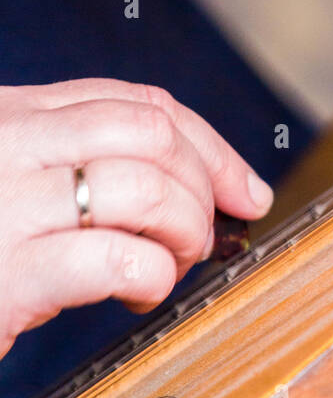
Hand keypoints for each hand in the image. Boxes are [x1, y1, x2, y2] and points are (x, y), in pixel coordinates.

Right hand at [0, 79, 273, 358]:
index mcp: (9, 115)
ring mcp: (1, 204)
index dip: (208, 145)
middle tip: (207, 237)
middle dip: (206, 186)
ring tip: (169, 268)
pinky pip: (117, 256)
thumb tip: (193, 185)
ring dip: (184, 233)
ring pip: (147, 187)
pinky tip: (138, 293)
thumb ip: (74, 168)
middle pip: (153, 135)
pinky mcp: (3, 276)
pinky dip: (153, 275)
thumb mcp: (12, 190)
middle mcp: (4, 143)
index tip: (244, 188)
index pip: (136, 103)